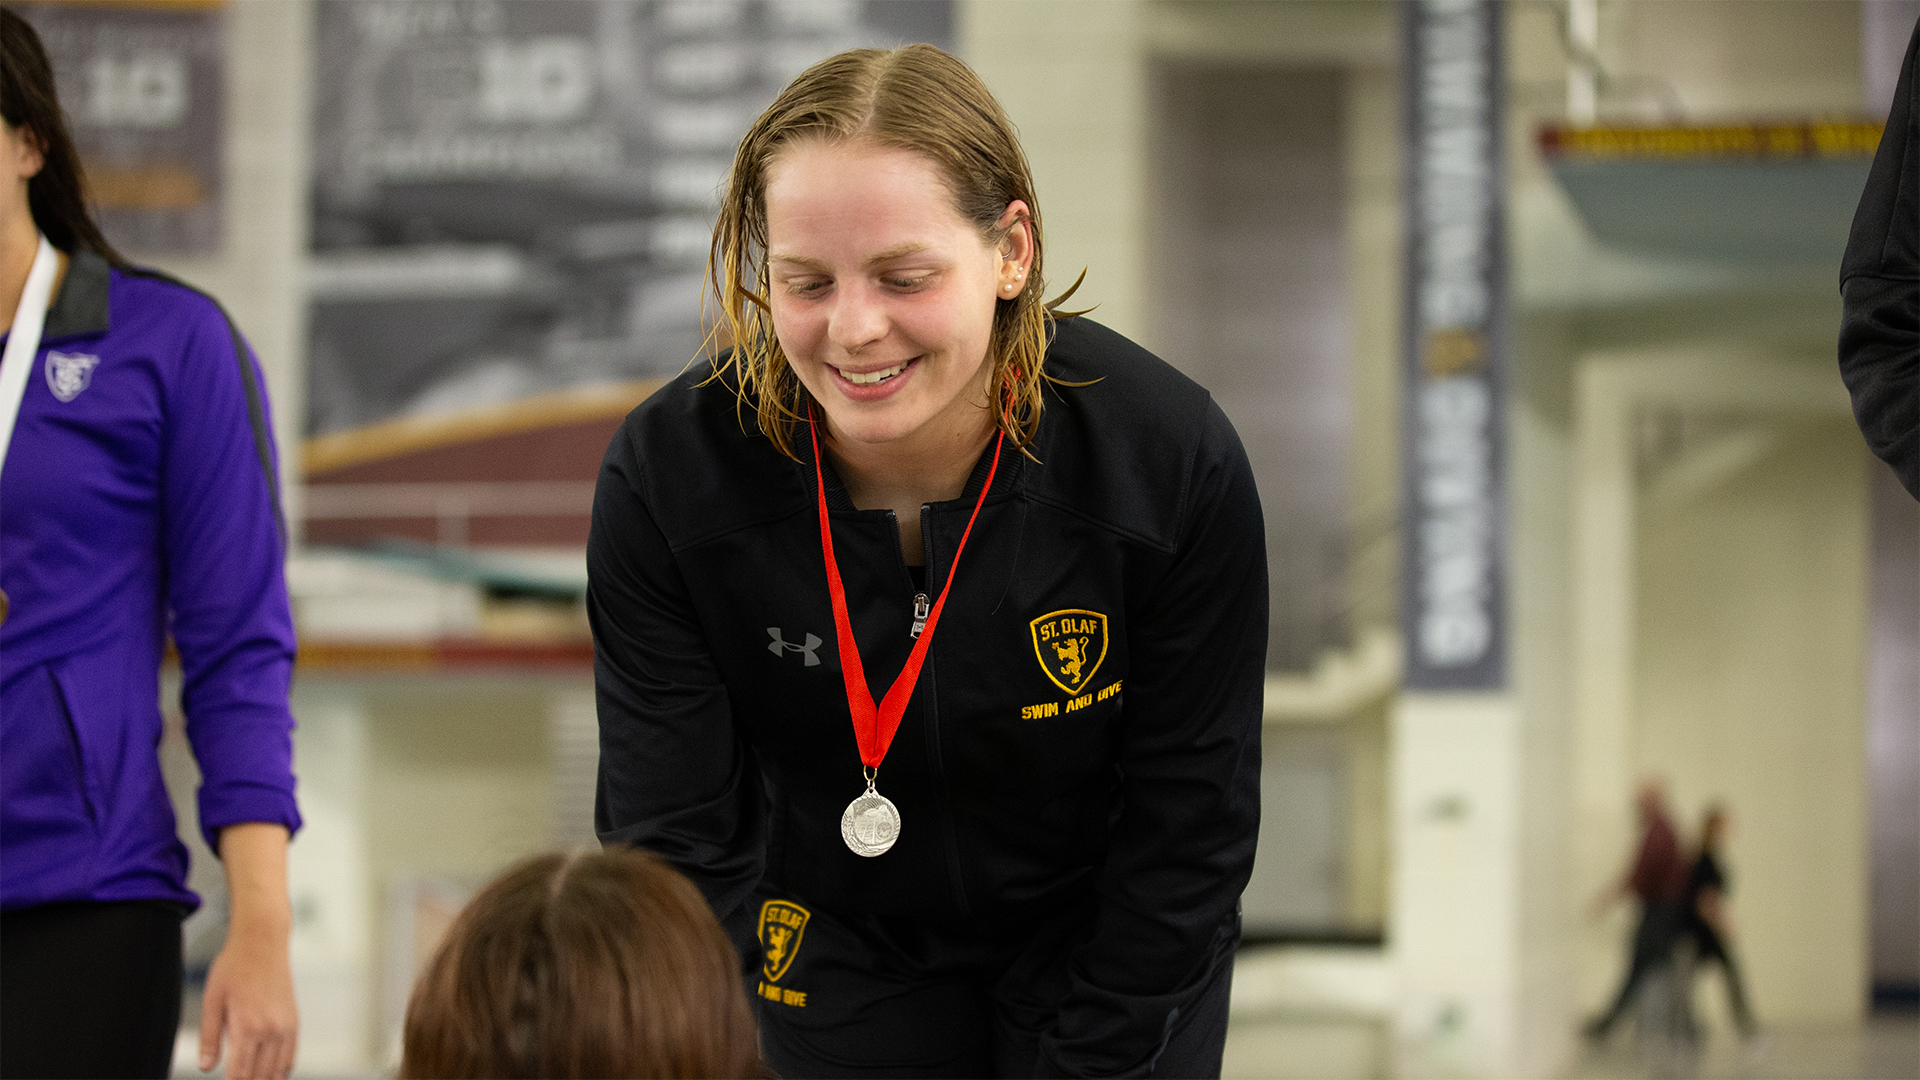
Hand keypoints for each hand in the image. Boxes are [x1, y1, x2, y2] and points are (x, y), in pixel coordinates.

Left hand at [200, 823, 297, 1078]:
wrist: (263, 942)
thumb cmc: (234, 967)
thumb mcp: (213, 1001)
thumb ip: (210, 1038)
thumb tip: (207, 1067)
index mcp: (248, 1027)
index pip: (240, 1074)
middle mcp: (271, 1030)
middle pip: (260, 1077)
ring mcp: (286, 1026)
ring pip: (277, 1071)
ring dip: (263, 1079)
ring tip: (249, 1078)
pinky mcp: (293, 1021)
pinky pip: (290, 1056)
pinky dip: (280, 1070)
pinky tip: (269, 1073)